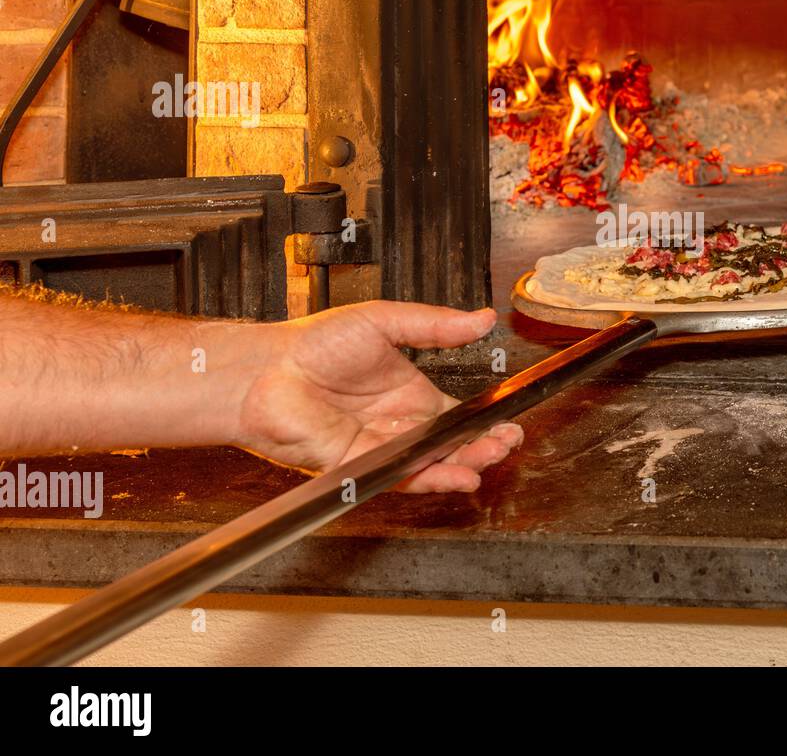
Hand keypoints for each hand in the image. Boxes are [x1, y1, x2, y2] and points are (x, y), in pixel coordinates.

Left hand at [236, 301, 521, 492]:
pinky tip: (457, 474)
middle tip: (507, 441)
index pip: (459, 416)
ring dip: (465, 463)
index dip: (486, 421)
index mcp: (411, 395)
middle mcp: (400, 426)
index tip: (510, 419)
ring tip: (490, 455)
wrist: (267, 370)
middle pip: (453, 445)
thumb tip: (483, 318)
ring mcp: (382, 449)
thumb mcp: (384, 321)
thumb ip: (435, 326)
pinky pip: (401, 476)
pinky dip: (431, 477)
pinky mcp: (361, 466)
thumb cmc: (313, 344)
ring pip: (433, 464)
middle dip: (485, 446)